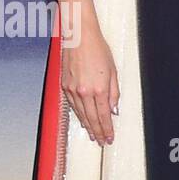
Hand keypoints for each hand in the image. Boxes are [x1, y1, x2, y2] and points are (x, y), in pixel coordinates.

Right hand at [61, 21, 119, 145]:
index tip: (109, 137)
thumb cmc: (98, 50)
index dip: (107, 128)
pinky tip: (83, 120)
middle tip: (102, 141)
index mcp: (99, 89)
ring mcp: (72, 90)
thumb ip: (114, 91)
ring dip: (88, 125)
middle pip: (92, 118)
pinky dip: (78, 115)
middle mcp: (84, 92)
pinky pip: (73, 106)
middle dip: (98, 131)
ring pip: (81, 114)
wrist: (79, 38)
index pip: (104, 115)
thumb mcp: (113, 70)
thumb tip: (114, 109)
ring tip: (94, 134)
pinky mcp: (64, 86)